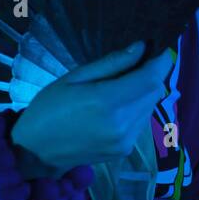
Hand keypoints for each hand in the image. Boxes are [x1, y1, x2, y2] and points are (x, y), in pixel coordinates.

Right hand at [10, 40, 173, 174]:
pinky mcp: (124, 150)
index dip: (162, 62)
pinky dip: (136, 109)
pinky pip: (141, 122)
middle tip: (139, 63)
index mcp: (106, 102)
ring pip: (150, 107)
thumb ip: (112, 63)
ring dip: (144, 92)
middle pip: (154, 92)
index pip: (150, 79)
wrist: (35, 151)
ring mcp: (125, 141)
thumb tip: (141, 48)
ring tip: (124, 85)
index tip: (163, 49)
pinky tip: (118, 106)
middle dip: (152, 75)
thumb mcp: (74, 77)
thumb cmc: (49, 108)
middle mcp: (122, 124)